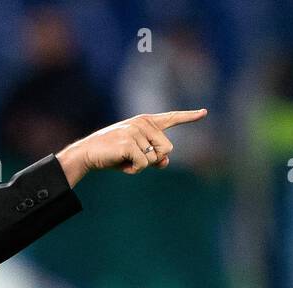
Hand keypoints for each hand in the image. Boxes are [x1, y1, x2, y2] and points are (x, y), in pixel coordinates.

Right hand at [55, 109, 207, 184]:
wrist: (88, 154)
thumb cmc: (113, 155)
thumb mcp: (136, 156)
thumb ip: (154, 157)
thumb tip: (165, 161)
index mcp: (146, 122)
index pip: (171, 118)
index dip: (189, 116)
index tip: (204, 112)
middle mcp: (143, 123)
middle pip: (167, 148)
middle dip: (153, 159)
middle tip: (133, 158)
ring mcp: (135, 131)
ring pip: (155, 158)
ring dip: (141, 165)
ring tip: (125, 159)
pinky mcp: (129, 142)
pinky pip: (143, 164)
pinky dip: (133, 170)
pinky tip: (122, 165)